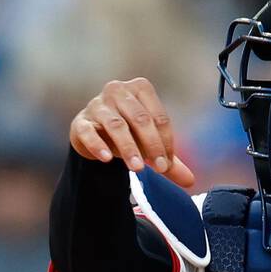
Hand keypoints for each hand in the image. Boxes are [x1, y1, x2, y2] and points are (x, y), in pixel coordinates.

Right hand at [70, 77, 195, 187]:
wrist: (94, 134)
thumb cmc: (128, 132)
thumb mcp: (149, 144)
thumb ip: (169, 160)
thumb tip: (190, 181)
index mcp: (140, 89)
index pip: (159, 117)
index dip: (165, 143)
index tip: (167, 165)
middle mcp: (118, 91)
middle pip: (140, 118)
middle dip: (151, 145)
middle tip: (159, 169)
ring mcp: (97, 104)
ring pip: (116, 125)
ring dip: (128, 148)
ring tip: (137, 168)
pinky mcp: (80, 121)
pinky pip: (89, 132)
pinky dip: (98, 145)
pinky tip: (106, 159)